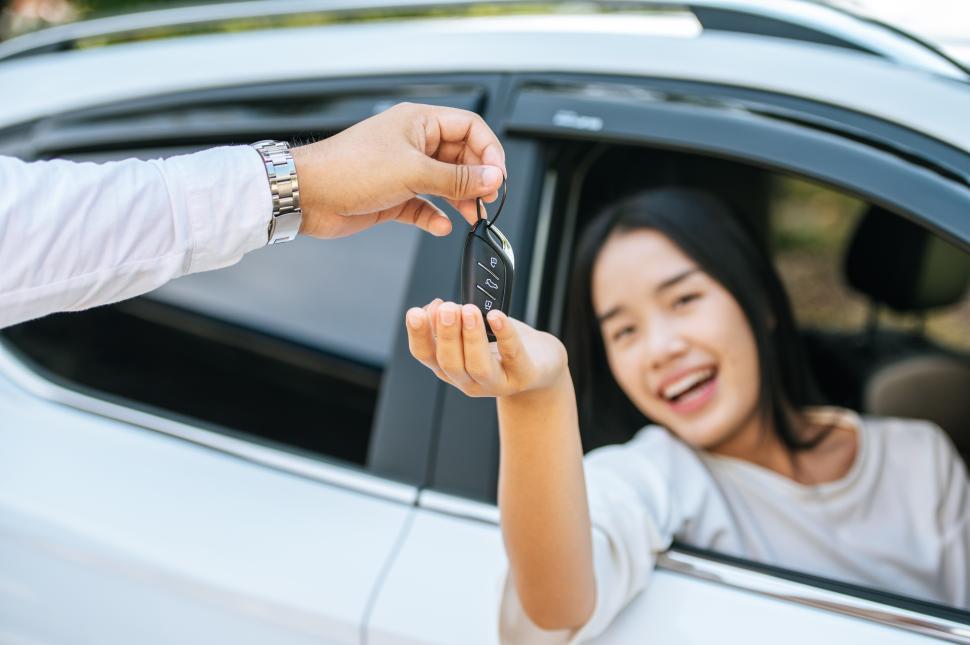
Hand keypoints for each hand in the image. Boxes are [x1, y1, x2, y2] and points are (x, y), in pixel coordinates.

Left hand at [291, 102, 505, 238]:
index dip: (489, 151)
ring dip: (460, 199)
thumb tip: (491, 177)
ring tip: (471, 215)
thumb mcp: (413, 172)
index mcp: (419, 122)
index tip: (497, 176)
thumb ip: (457, 179)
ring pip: (445, 183)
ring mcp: (403, 170)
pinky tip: (442, 226)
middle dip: (477, 178)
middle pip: (461, 157)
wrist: (308, 195)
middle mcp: (413, 143)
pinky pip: (425, 205)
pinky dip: (435, 215)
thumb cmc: (348, 169)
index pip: (470, 128)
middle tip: (486, 199)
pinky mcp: (393, 196)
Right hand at [405, 300, 566, 398]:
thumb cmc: (502, 345)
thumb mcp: (472, 330)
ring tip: (469, 311)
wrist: (541, 365)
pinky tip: (497, 316)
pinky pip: (513, 356)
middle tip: (447, 308)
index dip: (418, 335)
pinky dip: (504, 334)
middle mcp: (469, 380)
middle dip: (446, 334)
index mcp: (450, 367)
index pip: (424, 355)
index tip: (415, 312)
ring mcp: (497, 383)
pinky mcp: (524, 376)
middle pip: (449, 363)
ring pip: (478, 366)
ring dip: (471, 337)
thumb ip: (454, 319)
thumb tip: (437, 306)